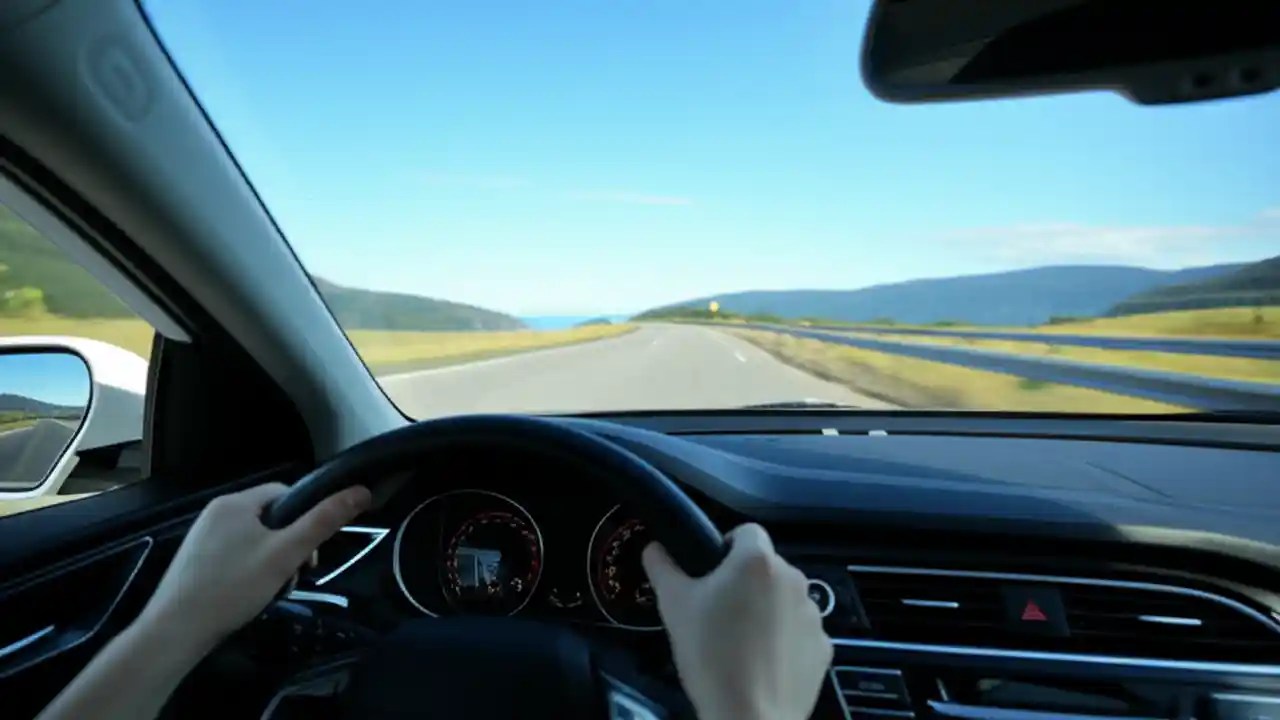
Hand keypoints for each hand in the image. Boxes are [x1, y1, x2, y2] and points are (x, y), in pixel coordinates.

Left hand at [139, 483, 370, 653]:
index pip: (285, 493)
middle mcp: (216, 512)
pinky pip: (235, 554)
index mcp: (235, 502)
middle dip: (289, 544)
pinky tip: (249, 594)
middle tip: (294, 575)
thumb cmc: (233, 587)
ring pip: (254, 539)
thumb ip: (323, 522)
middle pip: (270, 518)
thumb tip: (361, 491)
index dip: (306, 518)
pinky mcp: (195, 560)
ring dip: (272, 560)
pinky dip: (249, 570)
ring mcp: (202, 537)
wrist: (176, 630)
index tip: (311, 552)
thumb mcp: (285, 554)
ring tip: (272, 588)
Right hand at [642, 524, 831, 719]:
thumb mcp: (674, 607)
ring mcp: (814, 614)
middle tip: (719, 613)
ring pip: (785, 599)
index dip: (726, 547)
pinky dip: (786, 640)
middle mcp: (794, 578)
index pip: (746, 531)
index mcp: (757, 561)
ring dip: (768, 610)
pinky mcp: (825, 646)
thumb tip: (654, 548)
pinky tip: (764, 663)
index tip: (710, 576)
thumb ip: (663, 568)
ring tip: (741, 643)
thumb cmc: (709, 654)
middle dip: (746, 582)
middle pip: (767, 567)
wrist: (749, 717)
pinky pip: (800, 632)